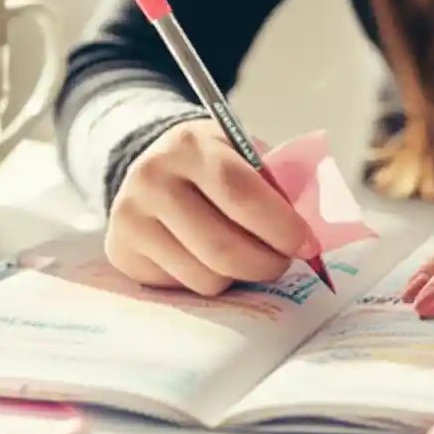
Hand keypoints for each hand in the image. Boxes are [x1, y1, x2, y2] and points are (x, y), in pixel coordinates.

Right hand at [105, 120, 316, 294]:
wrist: (152, 166)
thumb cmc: (215, 164)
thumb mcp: (244, 154)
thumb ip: (277, 184)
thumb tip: (313, 231)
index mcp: (189, 145)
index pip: (242, 194)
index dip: (281, 226)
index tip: (307, 244)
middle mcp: (152, 179)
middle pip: (222, 247)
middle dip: (266, 263)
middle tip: (283, 261)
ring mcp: (130, 219)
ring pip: (206, 277)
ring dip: (239, 277)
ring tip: (245, 256)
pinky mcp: (121, 253)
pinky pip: (183, 289)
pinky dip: (209, 280)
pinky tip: (208, 258)